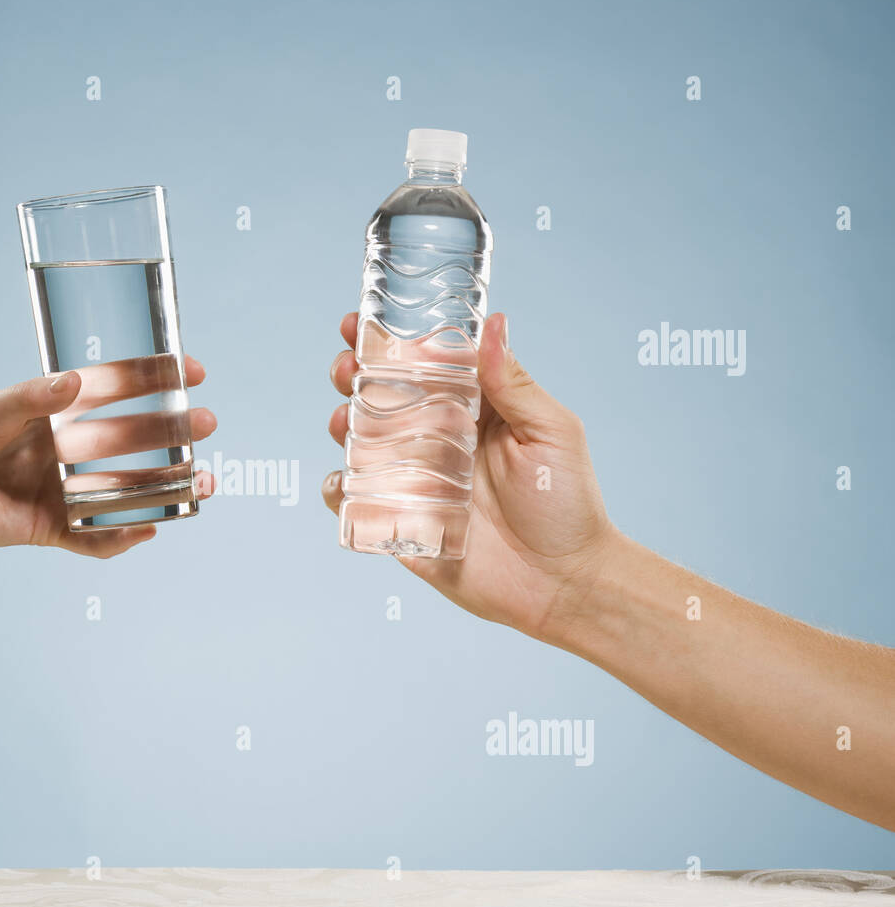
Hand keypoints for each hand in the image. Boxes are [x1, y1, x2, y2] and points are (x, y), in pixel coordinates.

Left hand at [0, 357, 216, 557]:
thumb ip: (32, 399)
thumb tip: (74, 382)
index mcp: (51, 409)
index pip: (112, 389)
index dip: (153, 379)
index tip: (193, 371)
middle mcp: (63, 447)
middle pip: (130, 438)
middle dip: (171, 432)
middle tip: (206, 425)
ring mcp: (60, 488)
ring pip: (124, 488)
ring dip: (165, 486)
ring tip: (203, 483)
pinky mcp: (49, 526)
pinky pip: (94, 537)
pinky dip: (122, 537)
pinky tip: (153, 529)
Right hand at [323, 312, 616, 639]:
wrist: (564, 584)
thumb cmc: (567, 504)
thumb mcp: (550, 432)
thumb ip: (514, 384)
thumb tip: (492, 323)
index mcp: (471, 409)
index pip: (422, 364)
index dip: (386, 341)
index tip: (358, 322)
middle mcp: (438, 440)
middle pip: (381, 397)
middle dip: (352, 377)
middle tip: (345, 369)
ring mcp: (416, 481)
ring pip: (361, 444)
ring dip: (342, 424)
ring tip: (344, 420)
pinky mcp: (402, 523)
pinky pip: (356, 503)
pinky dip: (338, 491)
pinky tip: (342, 481)